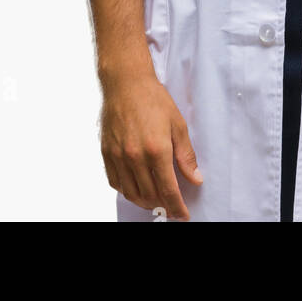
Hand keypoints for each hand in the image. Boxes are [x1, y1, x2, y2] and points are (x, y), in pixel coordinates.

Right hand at [99, 71, 202, 219]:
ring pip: (131, 193)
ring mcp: (118, 157)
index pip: (168, 190)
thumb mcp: (178, 125)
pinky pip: (116, 182)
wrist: (126, 84)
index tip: (182, 216)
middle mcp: (135, 157)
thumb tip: (195, 179)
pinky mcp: (106, 154)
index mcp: (157, 149)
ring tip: (156, 200)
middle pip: (150, 195)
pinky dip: (128, 190)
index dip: (177, 207)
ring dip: (145, 202)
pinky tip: (137, 187)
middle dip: (163, 205)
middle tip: (172, 206)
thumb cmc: (154, 100)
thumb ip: (186, 155)